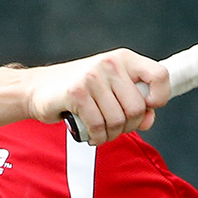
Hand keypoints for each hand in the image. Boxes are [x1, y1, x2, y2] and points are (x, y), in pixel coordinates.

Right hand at [26, 48, 171, 141]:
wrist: (37, 89)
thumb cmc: (79, 92)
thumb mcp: (111, 91)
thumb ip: (134, 103)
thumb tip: (148, 120)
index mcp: (124, 59)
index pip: (160, 75)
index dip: (160, 97)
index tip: (148, 108)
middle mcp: (110, 64)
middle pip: (138, 108)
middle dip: (129, 126)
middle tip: (115, 128)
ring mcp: (93, 77)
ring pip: (118, 120)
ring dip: (111, 135)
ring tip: (101, 133)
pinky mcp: (76, 93)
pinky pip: (98, 125)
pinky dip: (97, 138)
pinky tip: (91, 137)